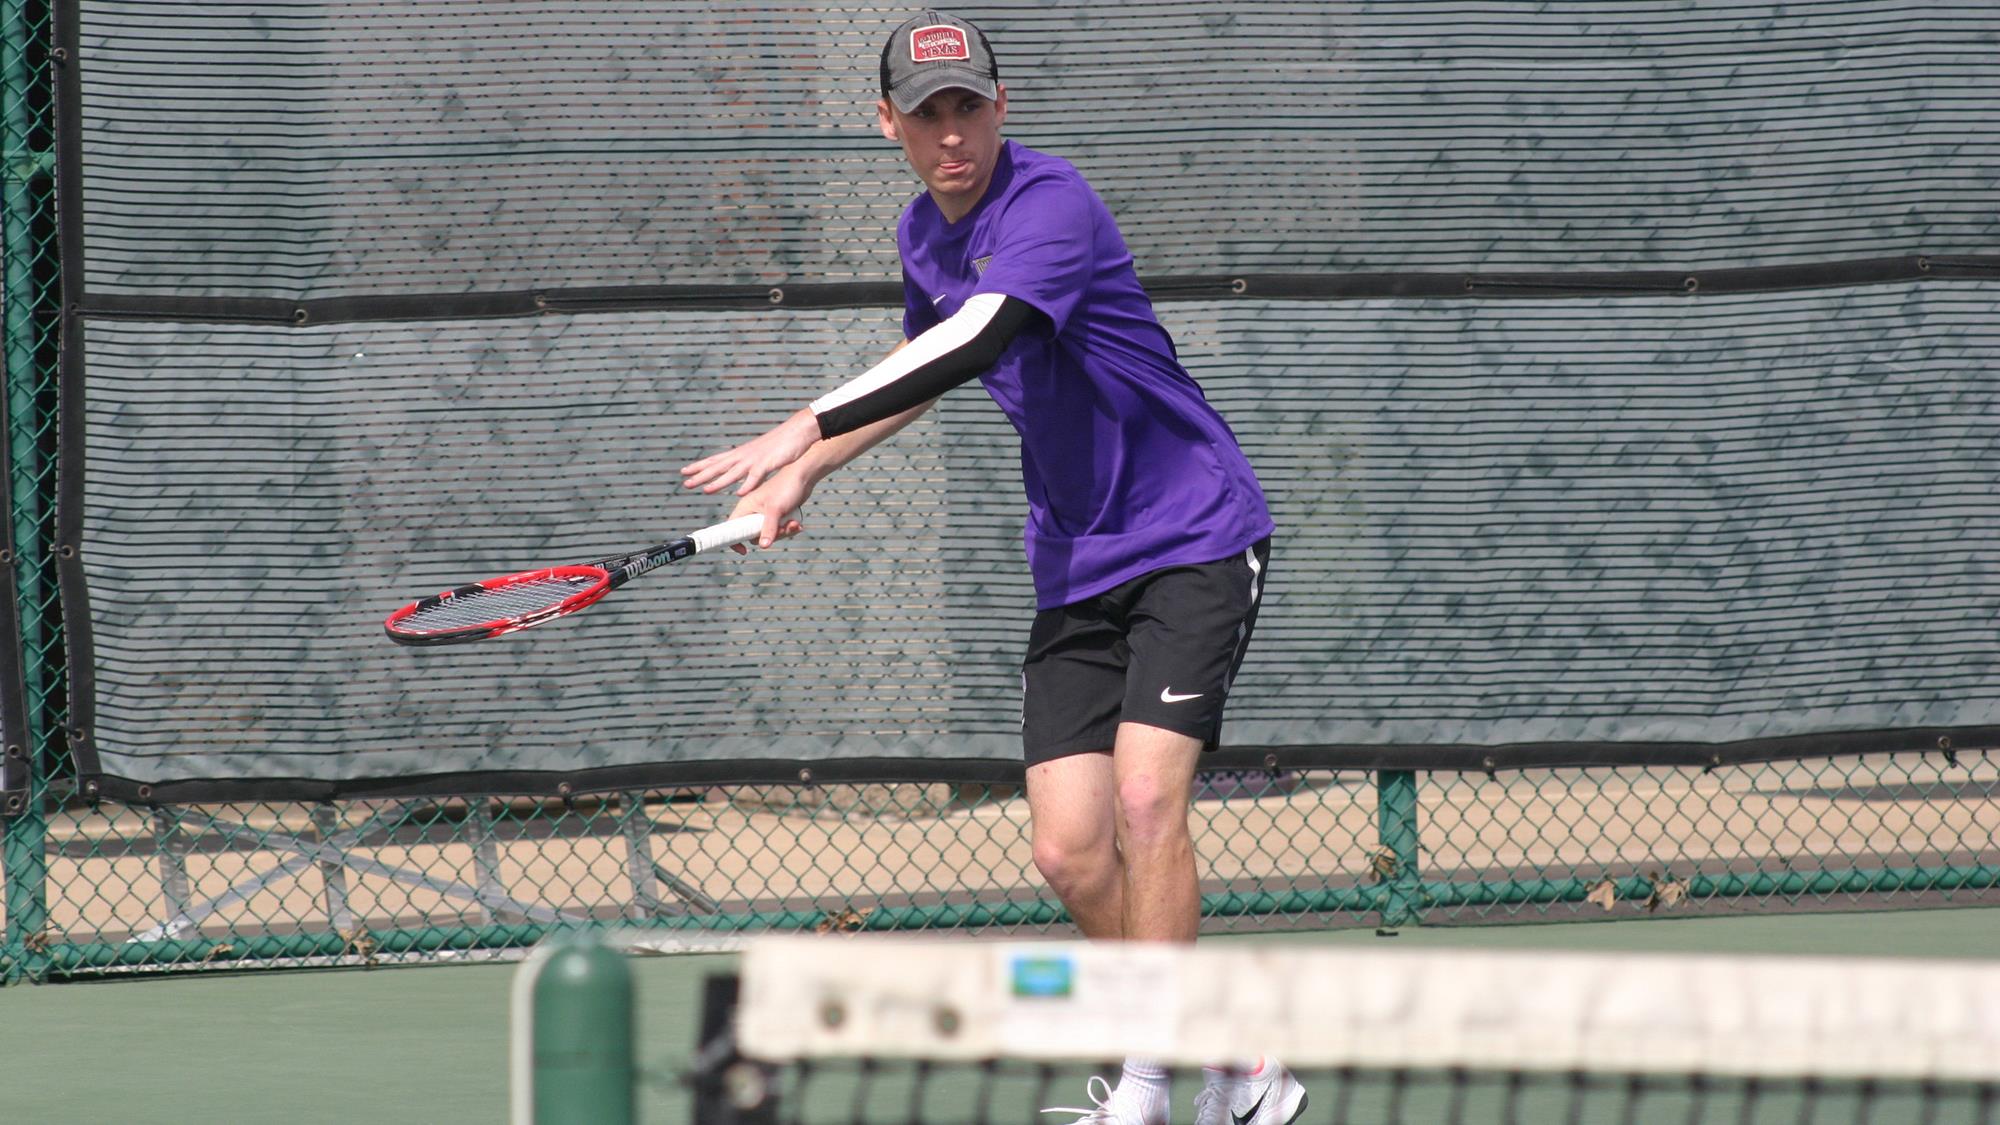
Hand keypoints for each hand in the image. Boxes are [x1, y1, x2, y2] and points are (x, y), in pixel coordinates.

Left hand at [680, 409, 820, 496]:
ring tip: (705, 490)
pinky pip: (756, 476)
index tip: (685, 471)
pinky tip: (739, 493)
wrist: (798, 431)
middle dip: (701, 475)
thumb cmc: (782, 443)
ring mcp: (755, 459)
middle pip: (719, 466)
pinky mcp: (768, 463)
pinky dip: (747, 485)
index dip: (700, 466)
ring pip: (733, 472)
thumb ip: (752, 464)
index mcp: (742, 453)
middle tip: (685, 482)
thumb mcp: (762, 454)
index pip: (716, 460)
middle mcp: (744, 455)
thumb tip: (744, 473)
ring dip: (719, 482)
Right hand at [727, 466, 812, 551]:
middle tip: (782, 529)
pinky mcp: (777, 515)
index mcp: (745, 507)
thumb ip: (769, 528)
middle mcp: (753, 511)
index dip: (734, 540)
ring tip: (794, 524)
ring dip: (783, 532)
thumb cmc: (786, 488)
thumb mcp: (775, 510)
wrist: (803, 477)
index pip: (732, 527)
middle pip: (754, 535)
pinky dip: (788, 529)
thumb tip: (764, 546)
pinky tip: (797, 524)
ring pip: (769, 534)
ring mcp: (765, 514)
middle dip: (770, 536)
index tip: (743, 551)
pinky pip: (779, 530)